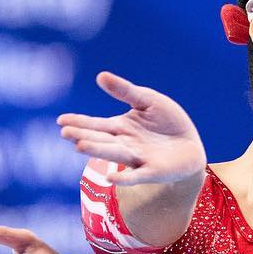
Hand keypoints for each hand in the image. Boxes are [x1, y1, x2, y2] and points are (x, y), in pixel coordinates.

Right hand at [57, 71, 206, 184]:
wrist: (191, 146)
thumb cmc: (168, 122)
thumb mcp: (148, 101)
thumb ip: (126, 91)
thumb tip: (100, 75)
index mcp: (120, 127)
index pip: (95, 125)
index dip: (79, 122)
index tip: (61, 120)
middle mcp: (124, 144)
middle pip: (101, 139)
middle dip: (84, 136)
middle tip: (66, 132)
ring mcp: (137, 159)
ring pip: (115, 154)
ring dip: (98, 151)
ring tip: (80, 146)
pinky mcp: (153, 171)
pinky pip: (137, 176)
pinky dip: (124, 178)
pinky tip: (110, 178)